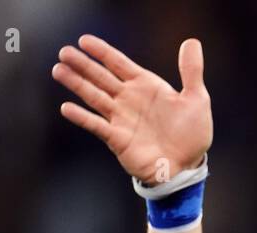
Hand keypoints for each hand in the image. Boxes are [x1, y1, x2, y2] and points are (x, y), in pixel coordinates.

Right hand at [52, 35, 211, 183]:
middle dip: (83, 65)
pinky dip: (82, 117)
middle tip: (64, 52)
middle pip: (101, 77)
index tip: (84, 41)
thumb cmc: (192, 135)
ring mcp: (121, 118)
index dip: (102, 52)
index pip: (118, 63)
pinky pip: (97, 125)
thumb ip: (191, 72)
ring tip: (58, 70)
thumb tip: (191, 42)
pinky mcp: (117, 139)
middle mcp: (129, 99)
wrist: (188, 168)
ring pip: (94, 96)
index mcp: (145, 86)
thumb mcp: (197, 100)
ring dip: (76, 84)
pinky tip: (66, 107)